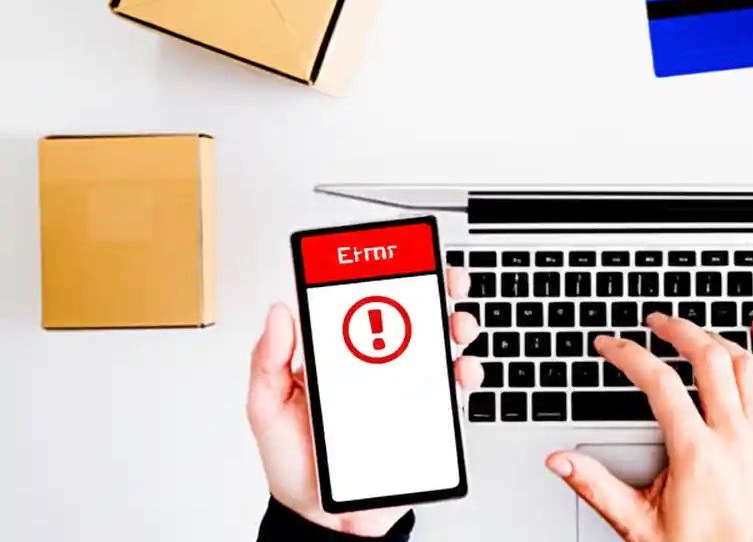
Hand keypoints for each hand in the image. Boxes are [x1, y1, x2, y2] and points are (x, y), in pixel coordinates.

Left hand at [246, 268, 481, 536]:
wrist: (326, 519)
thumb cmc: (294, 463)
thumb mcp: (266, 410)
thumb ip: (267, 362)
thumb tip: (279, 313)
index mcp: (336, 355)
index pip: (360, 304)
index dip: (379, 276)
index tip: (391, 257)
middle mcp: (374, 366)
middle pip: (411, 315)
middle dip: (434, 287)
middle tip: (442, 279)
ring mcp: (404, 389)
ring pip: (440, 345)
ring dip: (457, 325)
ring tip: (457, 325)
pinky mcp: (426, 416)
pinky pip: (453, 390)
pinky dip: (466, 374)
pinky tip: (460, 372)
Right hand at [547, 313, 752, 541]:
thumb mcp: (640, 524)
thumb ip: (598, 488)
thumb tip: (563, 463)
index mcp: (695, 452)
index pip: (658, 383)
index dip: (628, 355)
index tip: (610, 346)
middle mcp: (732, 435)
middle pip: (707, 359)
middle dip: (677, 330)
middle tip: (654, 322)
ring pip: (744, 364)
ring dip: (716, 337)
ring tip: (693, 329)